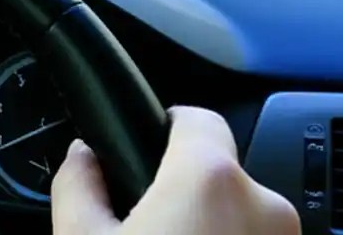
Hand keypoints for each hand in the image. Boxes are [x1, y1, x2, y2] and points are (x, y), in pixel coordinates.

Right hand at [52, 106, 299, 234]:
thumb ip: (78, 187)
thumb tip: (81, 160)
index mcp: (209, 182)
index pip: (198, 118)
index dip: (168, 127)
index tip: (150, 148)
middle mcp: (265, 207)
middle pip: (219, 175)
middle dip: (187, 194)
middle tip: (150, 229)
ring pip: (243, 217)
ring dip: (215, 228)